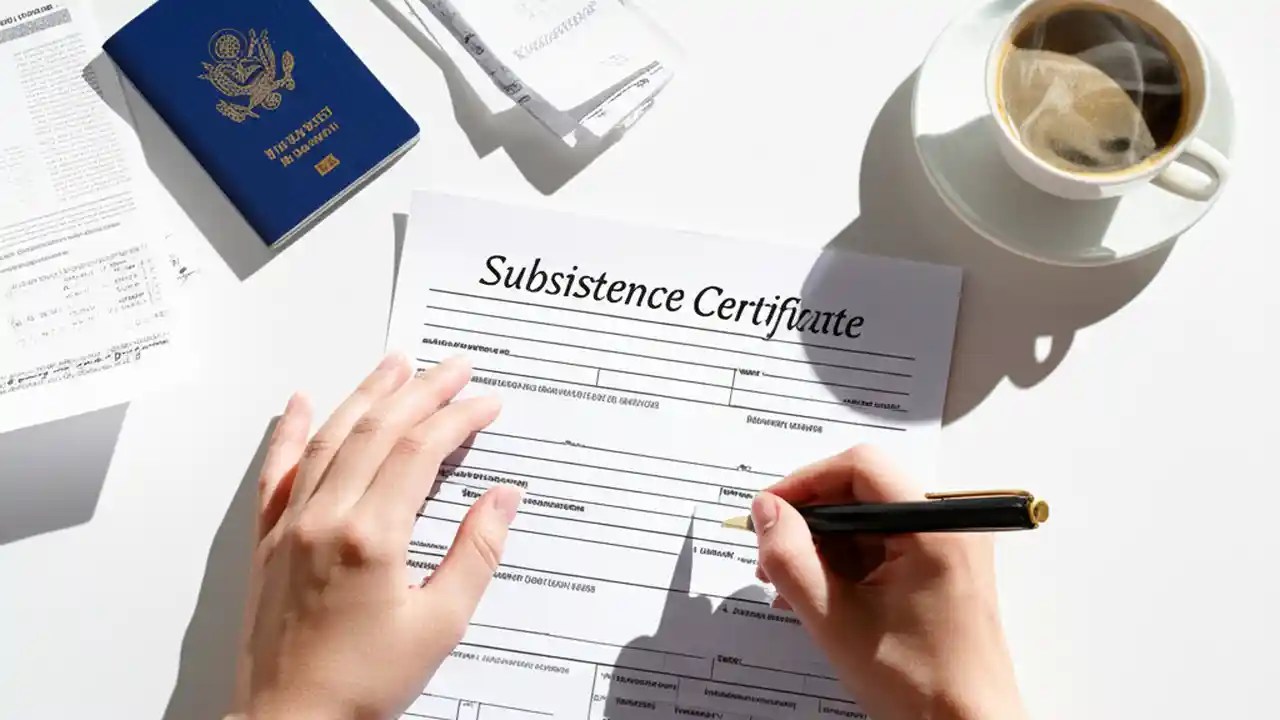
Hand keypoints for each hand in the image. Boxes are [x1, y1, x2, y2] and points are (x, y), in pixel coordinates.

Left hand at [228, 353, 522, 719]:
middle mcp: (325, 518)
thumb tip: (502, 500)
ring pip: (331, 438)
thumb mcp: (440, 625)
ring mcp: (291, 525)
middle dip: (421, 391)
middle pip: (378, 431)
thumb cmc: (361, 684)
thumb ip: (475, 554)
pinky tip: (301, 404)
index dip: (457, 419)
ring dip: (366, 395)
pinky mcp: (268, 541)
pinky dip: (291, 432)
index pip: (420, 451)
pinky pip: (277, 471)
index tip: (485, 405)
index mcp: (371, 537)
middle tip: (453, 369)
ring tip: (394, 365)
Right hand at [752, 447, 1027, 719]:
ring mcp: (951, 546)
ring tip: (792, 586)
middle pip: (864, 491)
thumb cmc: (917, 684)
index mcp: (936, 528)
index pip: (860, 467)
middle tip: (772, 555)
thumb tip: (766, 510)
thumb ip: (790, 558)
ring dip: (826, 546)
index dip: (806, 482)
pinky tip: (821, 594)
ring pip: (870, 519)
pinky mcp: (945, 567)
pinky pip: (886, 544)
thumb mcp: (834, 618)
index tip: (770, 511)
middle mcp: (952, 525)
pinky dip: (849, 563)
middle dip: (811, 521)